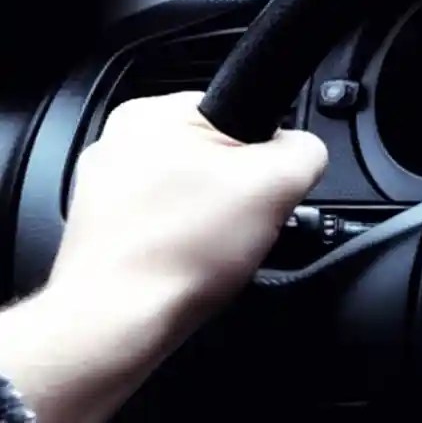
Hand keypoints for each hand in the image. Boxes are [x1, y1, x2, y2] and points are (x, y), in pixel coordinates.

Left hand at [0, 92, 325, 422]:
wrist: (119, 322)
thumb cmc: (180, 253)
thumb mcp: (277, 184)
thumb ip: (306, 150)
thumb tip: (304, 152)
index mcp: (154, 112)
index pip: (243, 112)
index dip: (268, 155)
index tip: (262, 189)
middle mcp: (121, 140)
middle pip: (218, 154)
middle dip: (239, 189)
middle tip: (241, 224)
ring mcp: (106, 185)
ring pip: (193, 191)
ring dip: (212, 217)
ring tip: (210, 248)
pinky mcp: (104, 226)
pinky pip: (167, 221)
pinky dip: (184, 240)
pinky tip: (189, 261)